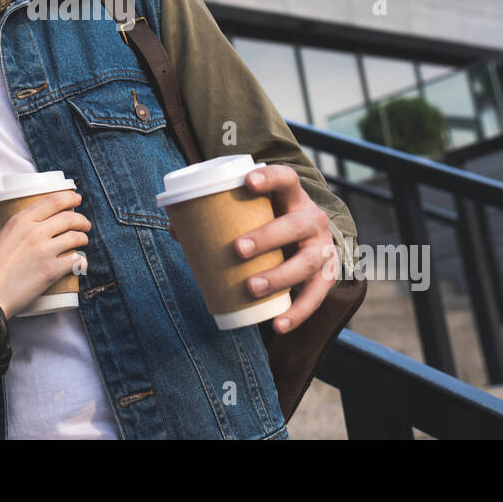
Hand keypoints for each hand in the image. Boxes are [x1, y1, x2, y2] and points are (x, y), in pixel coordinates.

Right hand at [0, 191, 89, 318]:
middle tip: (84, 223)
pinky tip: (81, 261)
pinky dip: (82, 260)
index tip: (76, 199)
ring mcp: (44, 251)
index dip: (69, 197)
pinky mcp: (51, 271)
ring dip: (83, 238)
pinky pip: (76, 260)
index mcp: (19, 222)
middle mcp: (34, 232)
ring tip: (83, 240)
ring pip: (75, 237)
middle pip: (68, 218)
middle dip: (81, 219)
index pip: (52, 201)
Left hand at [231, 165, 336, 334]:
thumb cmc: (271, 220)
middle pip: (295, 225)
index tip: (247, 182)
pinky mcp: (327, 276)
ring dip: (279, 276)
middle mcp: (312, 220)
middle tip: (237, 249)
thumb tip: (175, 229)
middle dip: (267, 237)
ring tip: (251, 287)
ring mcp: (323, 248)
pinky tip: (278, 324)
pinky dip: (298, 312)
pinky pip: (316, 296)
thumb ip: (221, 216)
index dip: (270, 177)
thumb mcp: (256, 212)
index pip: (287, 178)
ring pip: (307, 262)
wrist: (311, 238)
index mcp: (292, 197)